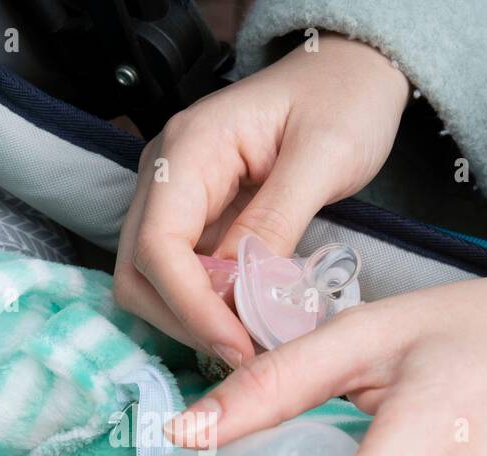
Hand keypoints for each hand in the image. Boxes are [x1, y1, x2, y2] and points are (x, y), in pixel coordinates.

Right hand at [113, 34, 408, 366]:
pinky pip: (182, 277)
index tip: (239, 346)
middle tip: (249, 352)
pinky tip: (251, 320)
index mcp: (190, 148)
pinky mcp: (196, 219)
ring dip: (194, 321)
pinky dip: (209, 308)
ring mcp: (176, 198)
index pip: (158, 246)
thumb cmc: (342, 99)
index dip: (191, 307)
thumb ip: (276, 223)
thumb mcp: (325, 156)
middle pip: (138, 273)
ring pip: (151, 283)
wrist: (348, 72)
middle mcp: (166, 174)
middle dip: (185, 322)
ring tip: (255, 338)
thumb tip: (239, 292)